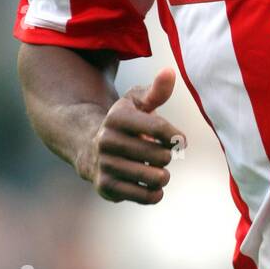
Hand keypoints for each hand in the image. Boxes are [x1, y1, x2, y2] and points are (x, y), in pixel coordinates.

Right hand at [78, 67, 185, 203]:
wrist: (90, 148)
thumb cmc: (125, 123)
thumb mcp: (137, 103)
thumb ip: (157, 91)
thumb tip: (170, 71)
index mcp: (117, 118)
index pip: (160, 130)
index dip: (176, 137)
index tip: (179, 141)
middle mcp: (106, 141)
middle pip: (161, 156)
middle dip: (166, 156)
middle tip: (159, 155)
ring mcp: (105, 165)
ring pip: (156, 178)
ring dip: (162, 175)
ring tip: (155, 169)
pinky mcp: (106, 188)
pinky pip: (146, 197)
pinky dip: (155, 193)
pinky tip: (151, 186)